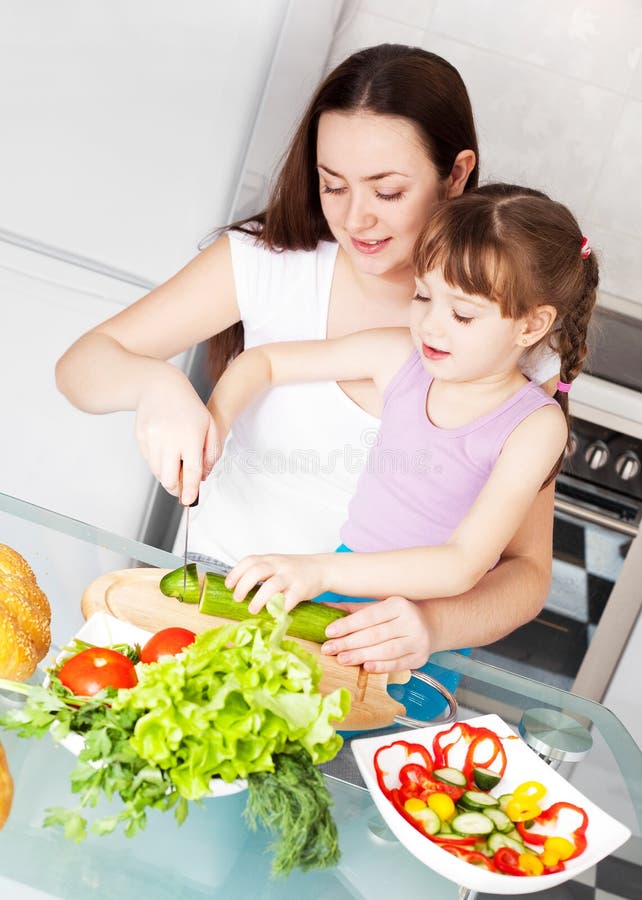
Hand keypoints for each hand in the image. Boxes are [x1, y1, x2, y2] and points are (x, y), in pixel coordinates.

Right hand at [135, 367, 222, 504]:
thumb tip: (203, 476)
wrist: (160, 386)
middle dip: (176, 488)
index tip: (189, 500)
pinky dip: (158, 464)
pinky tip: (166, 453)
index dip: (191, 490)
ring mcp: (152, 439)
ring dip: (167, 476)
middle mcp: (169, 440)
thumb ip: (211, 453)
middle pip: (170, 478)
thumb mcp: (209, 425)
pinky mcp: (141, 438)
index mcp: (190, 437)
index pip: (191, 472)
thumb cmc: (188, 405)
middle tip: (182, 488)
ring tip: (176, 467)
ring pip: (158, 472)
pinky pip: (149, 461)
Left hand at [225, 553, 330, 613]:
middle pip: (257, 571)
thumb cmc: (296, 570)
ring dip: (259, 599)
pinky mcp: (301, 589)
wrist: (323, 568)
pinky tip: (273, 614)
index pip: (249, 560)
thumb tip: (240, 589)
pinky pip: (289, 599)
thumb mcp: (277, 564)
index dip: (236, 572)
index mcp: (271, 559)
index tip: (228, 585)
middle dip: (243, 585)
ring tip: (252, 609)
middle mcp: (279, 565)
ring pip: (272, 585)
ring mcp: (291, 576)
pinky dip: (279, 608)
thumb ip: (262, 571)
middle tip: (237, 598)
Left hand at [321, 595, 430, 673]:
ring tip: (341, 659)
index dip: (348, 624)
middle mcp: (411, 621)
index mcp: (398, 604)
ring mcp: (418, 640)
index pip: (369, 616)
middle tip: (329, 649)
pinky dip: (380, 666)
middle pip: (375, 635)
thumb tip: (322, 606)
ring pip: (385, 651)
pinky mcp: (420, 658)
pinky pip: (397, 664)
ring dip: (361, 656)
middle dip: (349, 643)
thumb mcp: (377, 606)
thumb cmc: (397, 615)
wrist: (429, 625)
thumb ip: (352, 609)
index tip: (329, 631)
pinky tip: (365, 667)